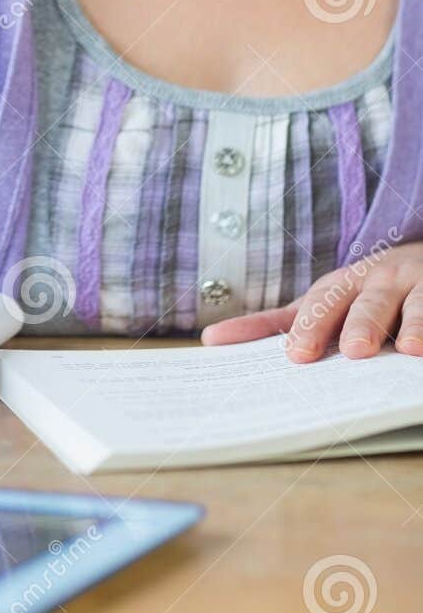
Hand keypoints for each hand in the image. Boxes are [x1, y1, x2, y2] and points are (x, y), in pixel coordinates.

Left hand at [199, 241, 422, 361]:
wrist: (420, 258)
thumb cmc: (359, 293)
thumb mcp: (320, 303)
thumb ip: (273, 324)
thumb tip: (211, 340)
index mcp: (339, 286)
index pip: (321, 305)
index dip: (310, 328)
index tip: (296, 354)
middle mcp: (376, 281)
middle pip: (363, 303)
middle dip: (357, 324)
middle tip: (353, 351)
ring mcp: (413, 286)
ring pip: (411, 305)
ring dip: (407, 324)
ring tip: (405, 348)